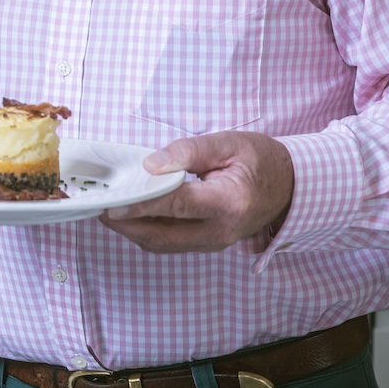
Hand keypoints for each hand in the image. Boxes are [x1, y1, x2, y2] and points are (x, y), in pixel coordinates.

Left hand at [99, 131, 293, 252]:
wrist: (291, 187)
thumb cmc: (262, 160)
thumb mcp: (229, 143)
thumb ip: (188, 152)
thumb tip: (151, 165)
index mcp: (230, 203)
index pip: (176, 206)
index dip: (141, 204)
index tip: (112, 202)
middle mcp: (221, 232)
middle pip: (162, 235)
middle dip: (125, 224)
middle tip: (97, 208)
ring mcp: (215, 243)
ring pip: (162, 244)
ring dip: (131, 230)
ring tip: (105, 210)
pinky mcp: (208, 244)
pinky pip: (169, 242)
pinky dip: (145, 230)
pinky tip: (129, 214)